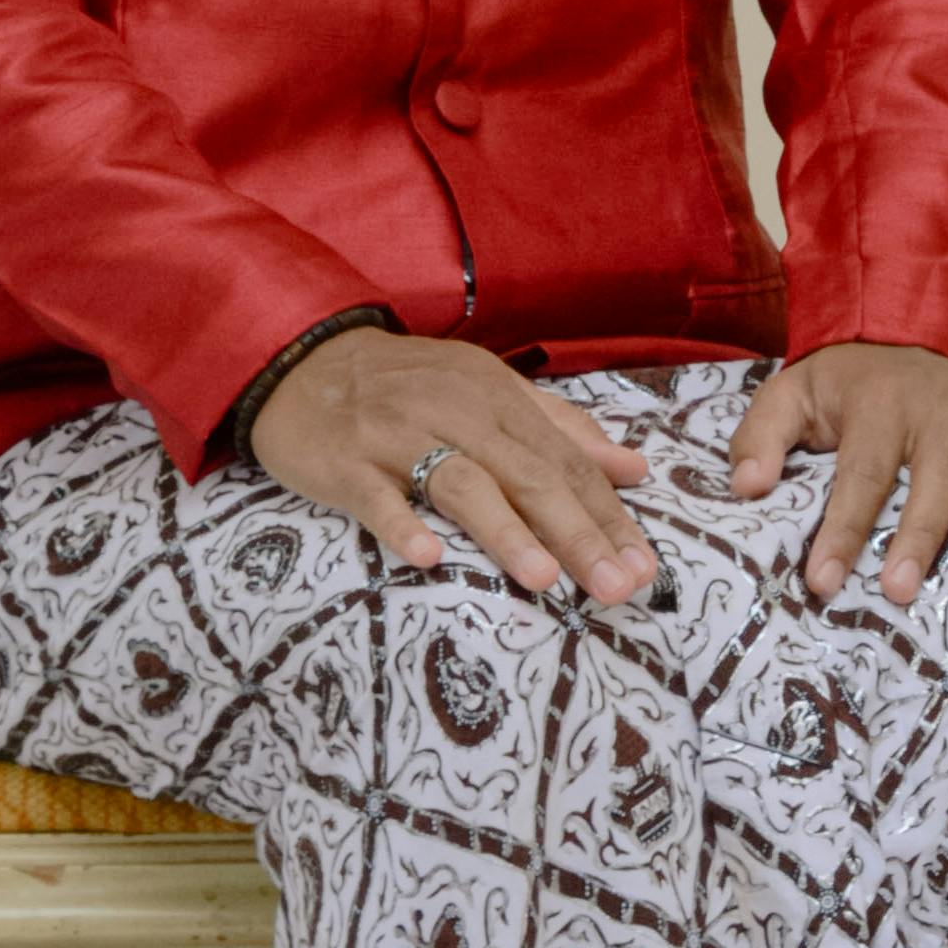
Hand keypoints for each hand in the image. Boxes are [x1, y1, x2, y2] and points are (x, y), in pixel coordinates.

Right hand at [246, 326, 663, 606]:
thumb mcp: (488, 392)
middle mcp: (455, 411)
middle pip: (527, 474)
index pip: (564, 461)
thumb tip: (635, 468)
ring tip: (544, 580)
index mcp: (497, 396)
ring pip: (461, 482)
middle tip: (617, 586)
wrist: (303, 361)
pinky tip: (429, 559)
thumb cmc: (409, 388)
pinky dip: (402, 525)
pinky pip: (375, 497)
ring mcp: (397, 436)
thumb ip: (561, 430)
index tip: (644, 564)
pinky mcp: (345, 462)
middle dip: (577, 532)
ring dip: (505, 531)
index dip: (607, 513)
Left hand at [728, 340, 947, 608]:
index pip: (861, 474)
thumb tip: (747, 488)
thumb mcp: (792, 392)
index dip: (842, 529)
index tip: (822, 580)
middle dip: (916, 536)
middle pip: (932, 479)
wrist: (913, 322)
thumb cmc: (848, 380)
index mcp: (879, 405)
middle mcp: (939, 413)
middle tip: (897, 590)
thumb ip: (761, 437)